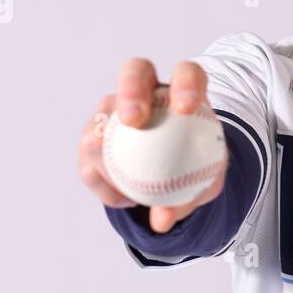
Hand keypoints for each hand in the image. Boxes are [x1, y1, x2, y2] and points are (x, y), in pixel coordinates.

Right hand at [78, 58, 227, 232]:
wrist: (175, 174)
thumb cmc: (198, 169)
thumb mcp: (204, 186)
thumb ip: (189, 197)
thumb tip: (162, 220)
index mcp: (184, 91)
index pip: (187, 74)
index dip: (185, 84)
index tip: (185, 108)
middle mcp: (148, 89)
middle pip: (135, 72)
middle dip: (131, 90)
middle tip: (133, 120)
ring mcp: (116, 106)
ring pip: (101, 115)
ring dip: (106, 149)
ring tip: (126, 187)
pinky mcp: (94, 132)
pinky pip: (88, 155)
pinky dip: (103, 182)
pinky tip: (123, 200)